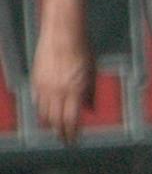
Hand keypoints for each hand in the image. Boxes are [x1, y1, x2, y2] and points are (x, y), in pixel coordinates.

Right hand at [31, 26, 95, 142]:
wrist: (63, 33)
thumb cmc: (82, 50)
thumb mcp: (92, 72)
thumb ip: (91, 93)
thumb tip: (91, 110)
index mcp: (75, 90)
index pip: (71, 121)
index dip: (72, 134)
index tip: (74, 141)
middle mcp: (58, 91)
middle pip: (56, 120)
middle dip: (61, 133)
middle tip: (65, 140)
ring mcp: (45, 85)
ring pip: (44, 113)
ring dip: (50, 124)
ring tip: (56, 129)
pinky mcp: (36, 79)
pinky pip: (37, 101)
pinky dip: (41, 110)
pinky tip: (46, 113)